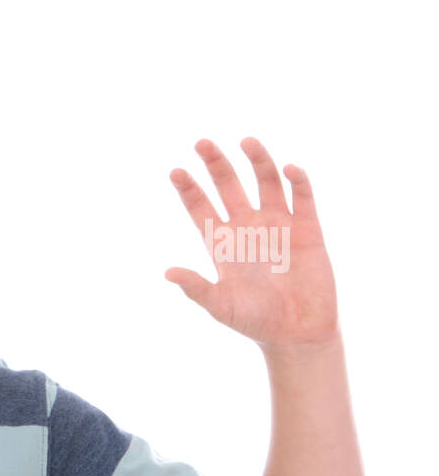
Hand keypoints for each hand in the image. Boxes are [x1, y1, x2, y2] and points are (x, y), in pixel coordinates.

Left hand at [166, 138, 337, 352]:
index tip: (175, 171)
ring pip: (266, 182)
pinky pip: (302, 197)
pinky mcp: (308, 229)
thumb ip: (197, 288)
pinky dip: (297, 181)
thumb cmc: (254, 322)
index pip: (201, 208)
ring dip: (257, 161)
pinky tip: (290, 169)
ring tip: (246, 141)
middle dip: (216, 164)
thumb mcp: (221, 306)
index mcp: (222, 243)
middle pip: (228, 186)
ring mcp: (278, 224)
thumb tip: (168, 272)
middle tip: (201, 142)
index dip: (189, 189)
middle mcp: (248, 227)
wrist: (297, 333)